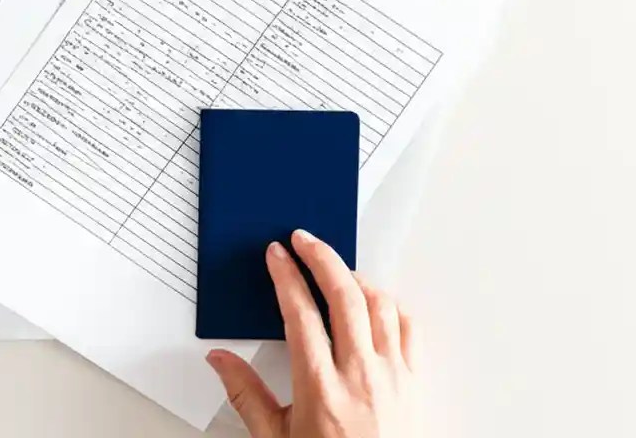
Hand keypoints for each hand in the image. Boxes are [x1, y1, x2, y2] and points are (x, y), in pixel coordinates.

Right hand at [206, 230, 418, 437]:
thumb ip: (245, 395)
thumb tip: (219, 361)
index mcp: (320, 387)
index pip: (300, 312)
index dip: (286, 276)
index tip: (276, 255)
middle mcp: (360, 375)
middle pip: (344, 295)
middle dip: (321, 257)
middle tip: (304, 239)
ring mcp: (393, 377)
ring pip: (380, 305)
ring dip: (356, 278)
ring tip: (337, 268)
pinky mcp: (416, 384)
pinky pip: (409, 329)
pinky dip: (391, 306)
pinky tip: (377, 302)